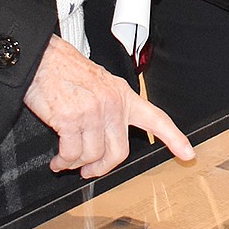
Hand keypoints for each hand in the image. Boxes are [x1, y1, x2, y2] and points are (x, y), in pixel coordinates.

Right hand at [24, 36, 192, 176]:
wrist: (41, 58)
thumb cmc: (64, 69)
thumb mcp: (99, 82)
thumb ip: (110, 106)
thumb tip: (108, 136)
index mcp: (122, 94)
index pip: (155, 117)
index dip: (173, 137)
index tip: (187, 153)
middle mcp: (112, 104)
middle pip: (119, 152)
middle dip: (102, 167)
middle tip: (89, 170)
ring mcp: (92, 112)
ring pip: (92, 157)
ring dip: (76, 164)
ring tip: (66, 160)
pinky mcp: (70, 120)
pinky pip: (71, 155)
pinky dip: (62, 162)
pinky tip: (57, 159)